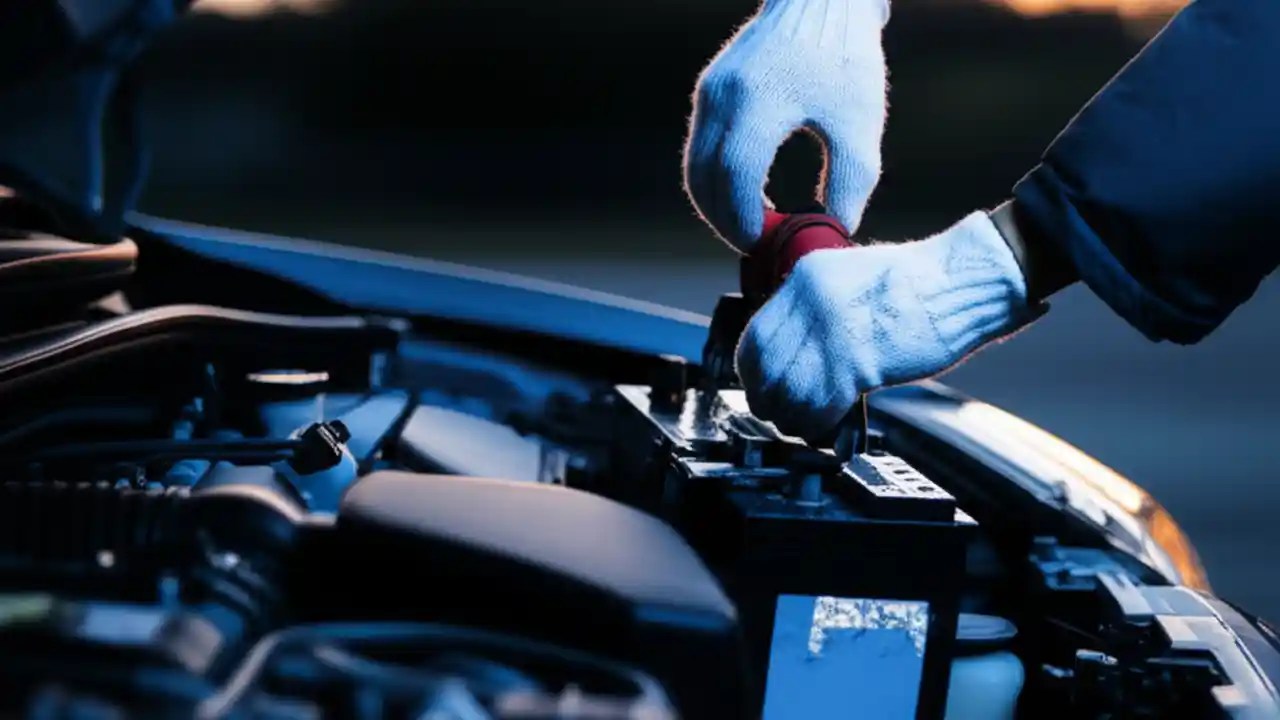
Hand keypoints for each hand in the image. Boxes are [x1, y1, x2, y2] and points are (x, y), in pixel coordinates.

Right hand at [683, 0, 890, 252]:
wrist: (822, 2)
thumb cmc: (846, 59)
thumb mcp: (860, 122)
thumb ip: (851, 180)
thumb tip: (837, 228)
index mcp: (761, 100)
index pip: (736, 174)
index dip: (745, 217)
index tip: (765, 243)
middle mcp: (724, 96)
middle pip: (705, 177)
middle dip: (725, 221)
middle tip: (755, 246)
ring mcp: (711, 92)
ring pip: (695, 166)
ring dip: (715, 204)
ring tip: (749, 227)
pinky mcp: (710, 91)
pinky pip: (700, 147)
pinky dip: (716, 180)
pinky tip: (747, 196)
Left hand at [735, 211, 1041, 438]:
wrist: (963, 283)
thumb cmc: (918, 285)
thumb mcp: (847, 279)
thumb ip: (813, 310)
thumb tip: (789, 352)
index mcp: (806, 278)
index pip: (755, 337)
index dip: (754, 372)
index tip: (763, 386)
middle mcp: (811, 302)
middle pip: (763, 368)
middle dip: (768, 399)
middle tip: (781, 412)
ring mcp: (832, 330)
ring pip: (786, 390)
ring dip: (793, 415)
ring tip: (806, 422)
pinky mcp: (858, 360)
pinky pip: (819, 403)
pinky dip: (819, 421)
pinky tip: (830, 422)